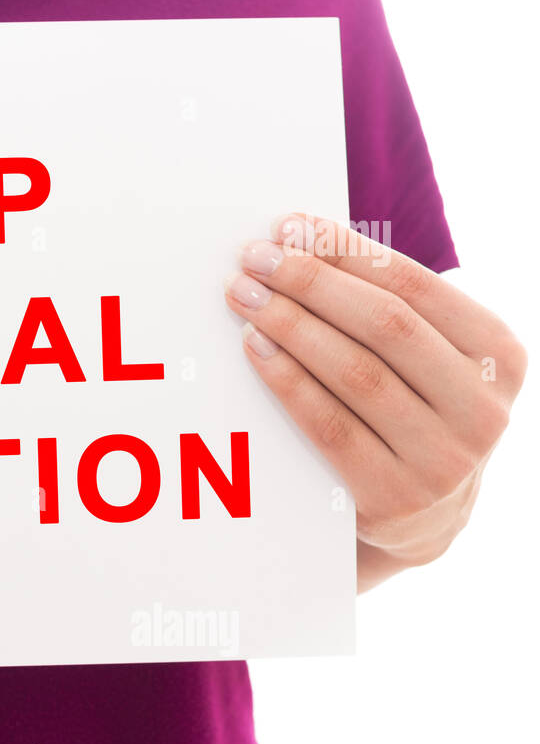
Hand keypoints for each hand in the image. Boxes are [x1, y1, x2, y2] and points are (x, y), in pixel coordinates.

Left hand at [224, 214, 525, 591]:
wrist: (423, 517)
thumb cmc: (413, 412)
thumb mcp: (430, 361)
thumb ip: (391, 308)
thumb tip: (303, 238)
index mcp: (498, 356)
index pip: (415, 286)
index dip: (347, 252)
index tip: (290, 226)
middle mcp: (482, 408)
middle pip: (384, 325)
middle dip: (311, 283)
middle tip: (256, 258)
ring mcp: (444, 460)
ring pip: (355, 373)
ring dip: (290, 326)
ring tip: (245, 297)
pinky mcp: (394, 498)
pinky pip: (329, 426)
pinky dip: (287, 380)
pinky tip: (255, 349)